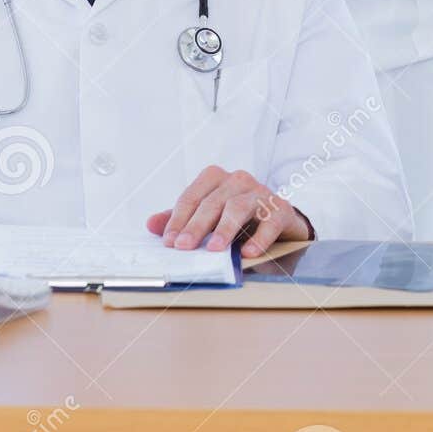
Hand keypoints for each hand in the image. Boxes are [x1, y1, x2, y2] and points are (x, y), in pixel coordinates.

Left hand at [146, 165, 311, 258]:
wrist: (278, 220)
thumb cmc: (237, 218)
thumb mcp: (206, 217)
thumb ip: (181, 220)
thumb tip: (151, 224)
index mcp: (216, 179)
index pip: (192, 197)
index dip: (178, 219)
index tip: (169, 242)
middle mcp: (238, 180)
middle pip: (212, 202)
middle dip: (196, 225)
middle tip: (184, 246)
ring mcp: (261, 192)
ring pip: (238, 206)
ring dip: (225, 229)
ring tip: (214, 249)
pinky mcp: (281, 208)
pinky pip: (270, 220)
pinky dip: (259, 237)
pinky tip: (249, 252)